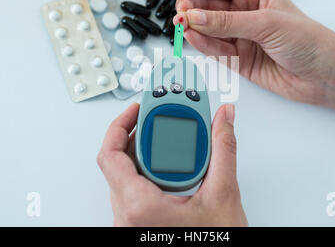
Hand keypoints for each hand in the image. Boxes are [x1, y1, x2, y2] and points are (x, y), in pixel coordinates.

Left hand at [97, 103, 247, 226]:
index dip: (119, 126)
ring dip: (141, 153)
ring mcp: (130, 223)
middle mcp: (127, 217)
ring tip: (163, 138)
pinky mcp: (138, 225)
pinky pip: (131, 191)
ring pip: (123, 178)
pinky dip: (146, 171)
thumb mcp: (224, 195)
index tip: (136, 109)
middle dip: (135, 135)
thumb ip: (224, 149)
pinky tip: (166, 165)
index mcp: (139, 207)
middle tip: (154, 118)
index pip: (110, 156)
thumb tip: (224, 119)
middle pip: (116, 163)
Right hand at [174, 0, 334, 122]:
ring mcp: (241, 36)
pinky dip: (203, 44)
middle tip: (181, 13)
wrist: (323, 75)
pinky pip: (215, 49)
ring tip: (182, 25)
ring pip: (209, 28)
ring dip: (194, 27)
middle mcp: (246, 14)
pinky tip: (193, 37)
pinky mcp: (238, 58)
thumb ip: (229, 22)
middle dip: (193, 8)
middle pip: (210, 6)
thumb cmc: (309, 41)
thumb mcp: (267, 23)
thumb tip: (197, 16)